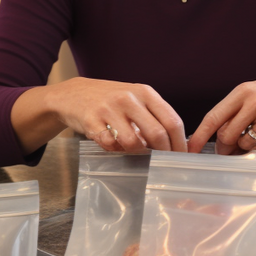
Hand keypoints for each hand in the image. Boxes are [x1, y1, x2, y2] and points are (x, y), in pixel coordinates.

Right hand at [41, 77, 186, 151]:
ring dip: (136, 152)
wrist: (74, 93)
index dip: (180, 143)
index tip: (182, 156)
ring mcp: (109, 109)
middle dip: (163, 153)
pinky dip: (115, 150)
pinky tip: (113, 144)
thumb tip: (176, 144)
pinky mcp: (91, 120)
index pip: (172, 121)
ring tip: (133, 150)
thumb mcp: (135, 98)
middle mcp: (128, 98)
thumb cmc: (111, 100)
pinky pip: (110, 144)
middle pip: (157, 134)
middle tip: (163, 162)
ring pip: (133, 143)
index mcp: (145, 92)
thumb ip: (154, 116)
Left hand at [185, 67, 255, 154]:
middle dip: (225, 146)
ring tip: (254, 137)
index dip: (199, 136)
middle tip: (228, 149)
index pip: (214, 117)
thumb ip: (235, 111)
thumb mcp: (254, 92)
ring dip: (245, 147)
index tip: (190, 150)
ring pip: (245, 144)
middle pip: (227, 135)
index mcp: (243, 91)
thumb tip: (217, 139)